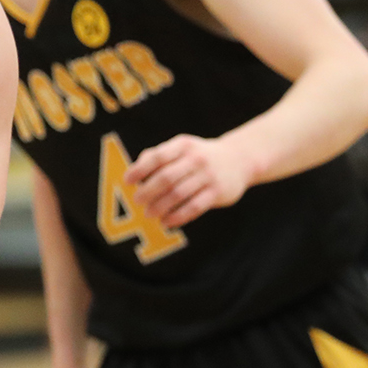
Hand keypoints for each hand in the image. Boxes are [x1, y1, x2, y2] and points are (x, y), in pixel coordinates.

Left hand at [125, 134, 253, 228]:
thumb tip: (134, 170)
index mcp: (183, 145)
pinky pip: (194, 207)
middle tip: (136, 201)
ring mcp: (208, 176)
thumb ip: (159, 155)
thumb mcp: (182, 148)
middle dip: (148, 191)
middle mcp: (196, 159)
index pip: (158, 157)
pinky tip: (166, 222)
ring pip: (178, 195)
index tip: (127, 181)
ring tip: (149, 214)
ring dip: (160, 206)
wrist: (240, 159)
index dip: (140, 170)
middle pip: (166, 178)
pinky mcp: (217, 192)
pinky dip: (177, 216)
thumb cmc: (200, 156)